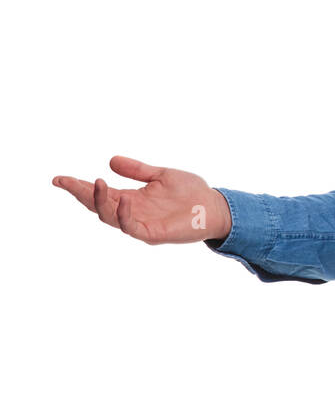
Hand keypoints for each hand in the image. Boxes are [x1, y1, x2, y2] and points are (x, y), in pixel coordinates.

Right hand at [52, 155, 231, 244]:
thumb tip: (110, 161)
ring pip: (109, 217)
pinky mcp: (152, 234)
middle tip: (63, 181)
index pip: (99, 193)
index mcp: (131, 198)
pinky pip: (131, 226)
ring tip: (95, 182)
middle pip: (97, 205)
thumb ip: (137, 170)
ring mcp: (140, 224)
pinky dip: (124, 214)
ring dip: (99, 201)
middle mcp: (131, 212)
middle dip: (79, 193)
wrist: (216, 207)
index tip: (57, 178)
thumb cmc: (191, 192)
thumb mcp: (161, 175)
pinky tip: (123, 199)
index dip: (78, 187)